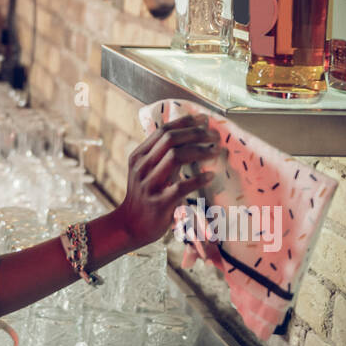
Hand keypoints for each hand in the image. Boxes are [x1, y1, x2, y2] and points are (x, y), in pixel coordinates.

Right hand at [115, 114, 219, 249]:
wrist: (130, 226)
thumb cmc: (144, 196)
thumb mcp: (145, 171)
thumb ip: (160, 155)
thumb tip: (187, 136)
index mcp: (139, 156)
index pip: (163, 130)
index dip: (185, 122)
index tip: (204, 119)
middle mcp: (142, 167)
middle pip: (171, 139)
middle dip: (196, 134)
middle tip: (215, 136)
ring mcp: (149, 184)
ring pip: (176, 157)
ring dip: (200, 151)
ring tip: (215, 151)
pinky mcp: (159, 203)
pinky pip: (181, 186)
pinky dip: (198, 179)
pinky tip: (210, 176)